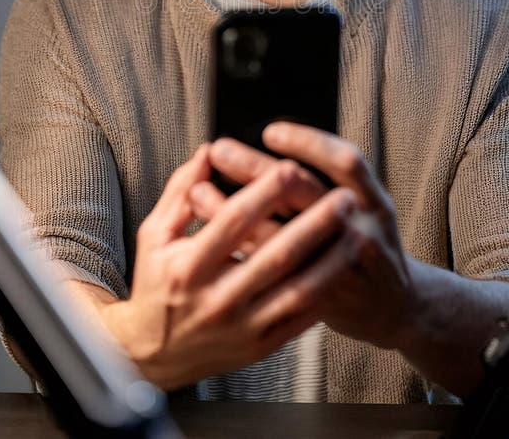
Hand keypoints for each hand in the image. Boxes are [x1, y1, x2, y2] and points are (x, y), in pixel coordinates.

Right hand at [101, 144, 358, 389]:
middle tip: (344, 198)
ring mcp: (242, 327)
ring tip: (357, 233)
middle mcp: (217, 300)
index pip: (232, 223)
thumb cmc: (156, 286)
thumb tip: (208, 151)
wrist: (152, 356)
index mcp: (188, 267)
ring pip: (297, 292)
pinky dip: (326, 294)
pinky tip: (343, 270)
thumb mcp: (155, 236)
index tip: (290, 166)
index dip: (262, 193)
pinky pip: (301, 320)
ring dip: (331, 261)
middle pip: (274, 256)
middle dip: (314, 225)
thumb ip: (180, 192)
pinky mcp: (260, 347)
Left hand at [197, 124, 416, 350]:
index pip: (346, 161)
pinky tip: (212, 239)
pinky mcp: (320, 297)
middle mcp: (361, 227)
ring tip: (199, 191)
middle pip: (307, 191)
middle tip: (220, 149)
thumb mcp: (361, 205)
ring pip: (281, 236)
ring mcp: (341, 265)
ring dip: (234, 210)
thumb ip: (325, 179)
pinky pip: (271, 273)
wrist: (393, 309)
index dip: (309, 142)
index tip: (269, 131)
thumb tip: (272, 140)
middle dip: (257, 168)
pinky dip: (239, 252)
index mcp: (372, 198)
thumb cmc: (364, 244)